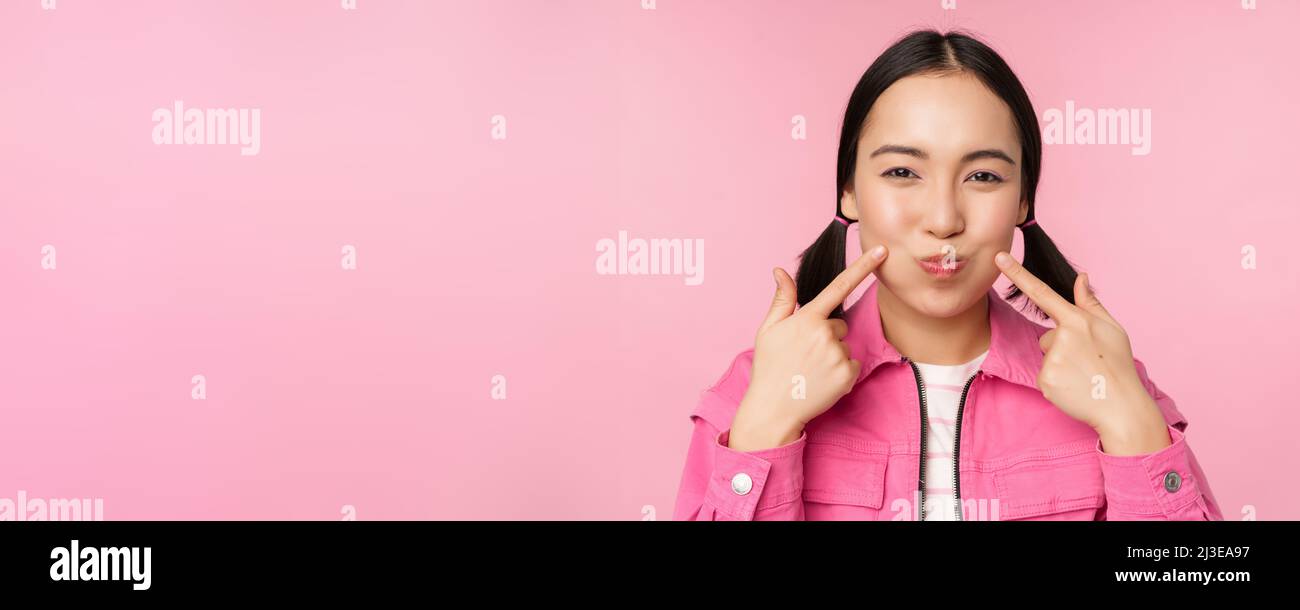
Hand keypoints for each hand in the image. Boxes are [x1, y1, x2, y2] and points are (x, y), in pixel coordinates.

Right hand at [729, 245, 888, 451]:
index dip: (863, 266)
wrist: (773, 408)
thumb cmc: (769, 367)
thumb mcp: (768, 330)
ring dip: (832, 355)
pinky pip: (851, 365)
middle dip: (826, 335)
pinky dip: (840, 373)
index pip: (840, 286)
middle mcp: (826, 333)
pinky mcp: (847, 374)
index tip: (882, 251)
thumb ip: (782, 300)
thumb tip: (780, 271)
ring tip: (810, 370)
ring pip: (845, 346)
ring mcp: (838, 354)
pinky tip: (821, 380)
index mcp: (807, 318)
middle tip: (804, 354)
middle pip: (839, 325)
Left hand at [994, 252, 1169, 453]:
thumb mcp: (1112, 329)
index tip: (998, 256)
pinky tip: (1074, 387)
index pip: (1042, 292)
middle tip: (1087, 362)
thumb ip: (1091, 303)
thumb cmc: (1118, 365)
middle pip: (1047, 337)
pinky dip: (1056, 382)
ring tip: (1083, 375)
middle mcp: (1062, 336)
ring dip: (1060, 365)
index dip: (1018, 273)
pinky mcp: (1045, 379)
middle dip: (1062, 348)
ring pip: (1045, 356)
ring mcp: (1052, 358)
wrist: (1121, 406)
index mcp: (1078, 320)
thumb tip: (1080, 277)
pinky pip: (1043, 375)